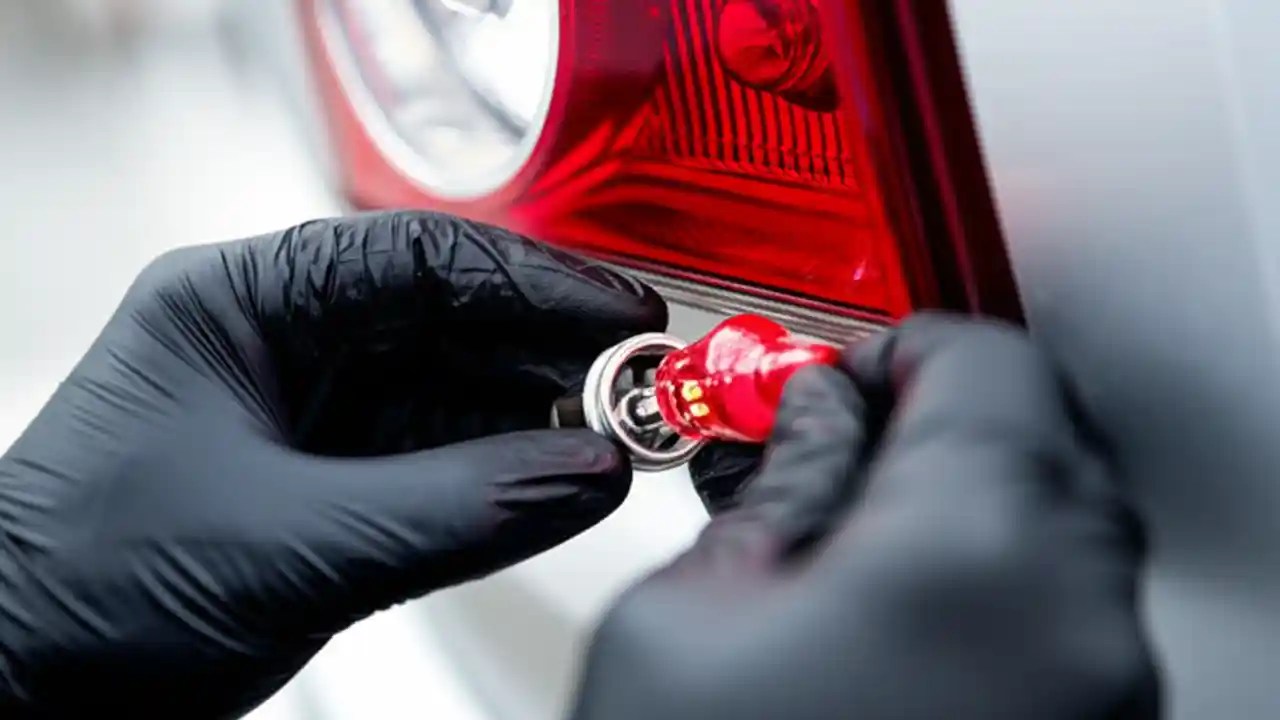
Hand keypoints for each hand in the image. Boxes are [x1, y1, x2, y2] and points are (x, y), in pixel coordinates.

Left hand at [0, 211, 665, 717]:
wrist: (23, 692)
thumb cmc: (80, 594)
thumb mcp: (287, 544)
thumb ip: (454, 510)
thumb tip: (588, 473)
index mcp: (236, 304)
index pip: (412, 260)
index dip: (532, 283)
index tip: (619, 317)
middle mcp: (279, 345)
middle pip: (447, 321)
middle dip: (549, 354)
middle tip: (641, 386)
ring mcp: (311, 415)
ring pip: (454, 391)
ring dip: (539, 416)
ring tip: (620, 436)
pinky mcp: (335, 481)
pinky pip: (444, 459)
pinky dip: (507, 472)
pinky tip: (564, 479)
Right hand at [572, 314, 1159, 719]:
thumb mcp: (690, 615)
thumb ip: (777, 481)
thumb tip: (813, 414)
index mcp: (978, 552)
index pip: (980, 354)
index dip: (888, 348)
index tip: (833, 378)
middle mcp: (1080, 624)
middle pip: (1036, 433)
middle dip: (924, 423)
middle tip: (827, 451)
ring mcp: (1102, 699)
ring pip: (1059, 528)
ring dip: (957, 503)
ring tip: (845, 541)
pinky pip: (1063, 619)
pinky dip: (988, 587)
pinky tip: (892, 617)